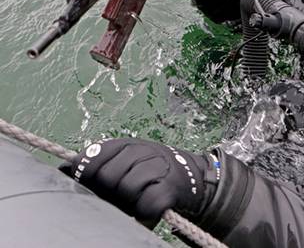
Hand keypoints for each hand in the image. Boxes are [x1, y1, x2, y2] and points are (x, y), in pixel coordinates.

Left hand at [60, 138, 215, 227]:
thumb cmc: (149, 173)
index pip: (93, 156)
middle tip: (121, 194)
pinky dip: (145, 210)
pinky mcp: (170, 188)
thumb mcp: (124, 161)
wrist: (192, 176)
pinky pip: (148, 203)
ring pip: (128, 188)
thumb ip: (96, 164)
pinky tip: (148, 206)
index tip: (92, 184)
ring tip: (137, 199)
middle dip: (110, 190)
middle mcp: (143, 150)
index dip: (86, 173)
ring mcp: (158, 167)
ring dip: (130, 200)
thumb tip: (60, 169)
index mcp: (126, 144)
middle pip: (108, 175)